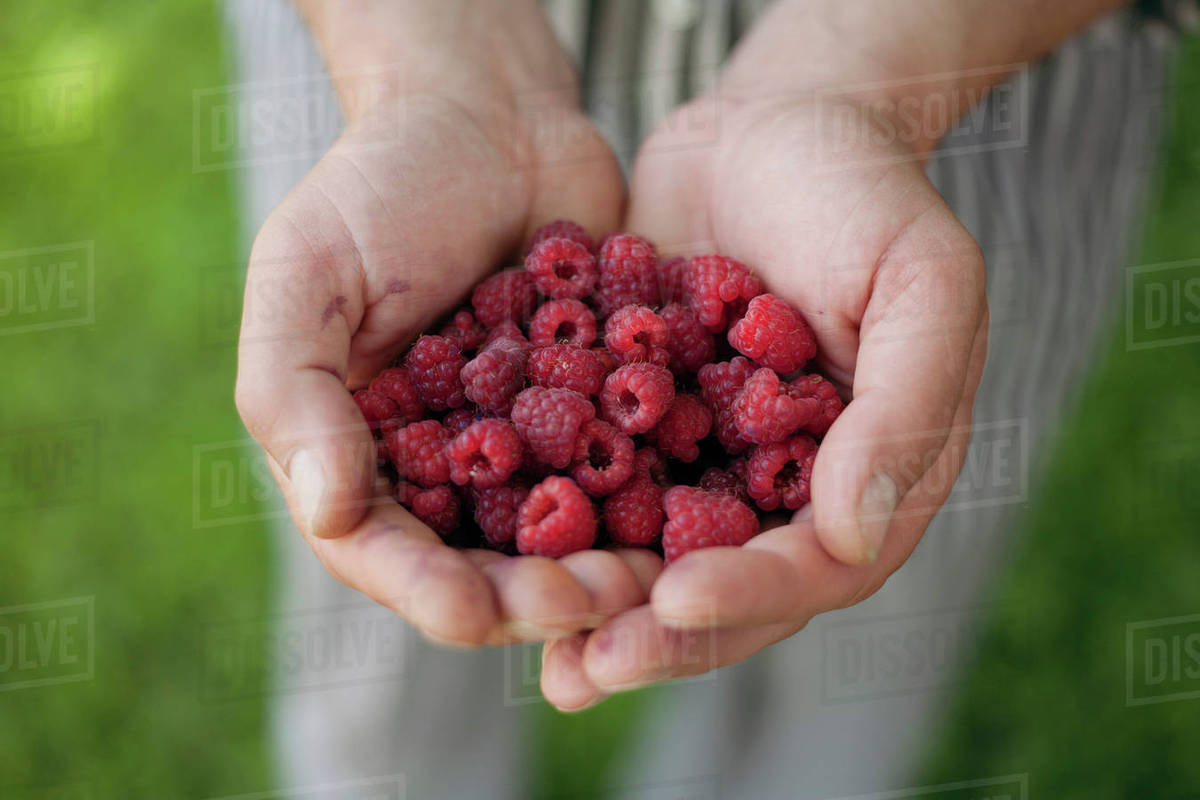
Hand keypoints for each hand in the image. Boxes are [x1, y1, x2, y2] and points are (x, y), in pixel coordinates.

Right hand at [235, 2, 656, 647]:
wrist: (495, 117)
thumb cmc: (381, 185)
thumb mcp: (308, 276)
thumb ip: (294, 394)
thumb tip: (328, 513)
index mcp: (362, 450)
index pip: (384, 551)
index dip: (427, 591)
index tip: (474, 612)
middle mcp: (448, 465)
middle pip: (486, 563)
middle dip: (534, 594)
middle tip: (590, 600)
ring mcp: (531, 445)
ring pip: (569, 536)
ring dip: (607, 566)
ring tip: (652, 576)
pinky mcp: (603, 410)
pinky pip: (632, 470)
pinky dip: (662, 499)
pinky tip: (701, 518)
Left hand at [540, 90, 987, 707]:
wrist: (772, 125)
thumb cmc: (864, 195)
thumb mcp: (921, 283)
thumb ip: (905, 408)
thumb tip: (853, 539)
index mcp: (870, 475)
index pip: (816, 565)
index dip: (750, 593)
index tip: (676, 597)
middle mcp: (786, 490)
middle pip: (727, 588)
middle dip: (658, 633)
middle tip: (587, 669)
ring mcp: (711, 464)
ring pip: (655, 558)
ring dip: (598, 610)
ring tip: (537, 652)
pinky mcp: (645, 428)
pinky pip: (601, 491)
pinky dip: (557, 529)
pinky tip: (500, 562)